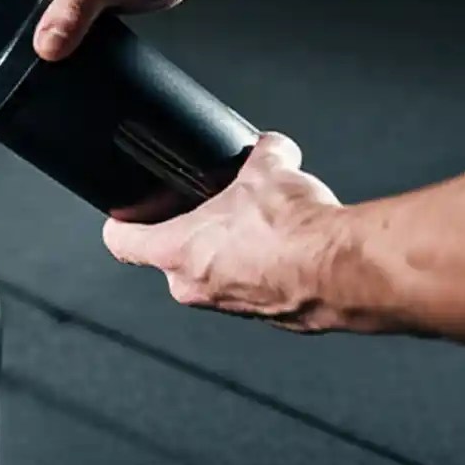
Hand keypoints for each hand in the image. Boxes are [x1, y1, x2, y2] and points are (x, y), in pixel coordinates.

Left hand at [102, 133, 349, 333]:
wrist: (343, 270)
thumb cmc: (290, 229)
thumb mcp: (267, 170)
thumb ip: (261, 154)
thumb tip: (270, 147)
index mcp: (175, 252)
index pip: (121, 241)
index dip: (121, 222)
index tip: (125, 214)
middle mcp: (195, 287)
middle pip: (171, 257)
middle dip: (191, 231)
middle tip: (215, 207)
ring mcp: (230, 306)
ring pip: (215, 274)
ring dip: (231, 250)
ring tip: (263, 223)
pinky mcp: (268, 317)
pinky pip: (253, 287)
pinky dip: (265, 268)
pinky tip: (291, 245)